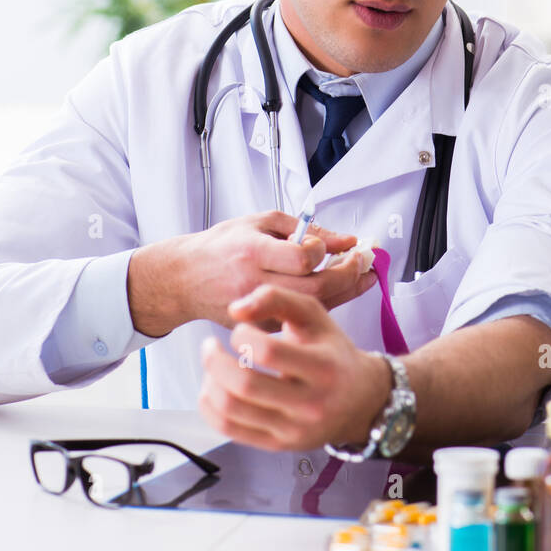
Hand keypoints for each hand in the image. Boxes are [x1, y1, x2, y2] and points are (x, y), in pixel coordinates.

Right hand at [128, 210, 377, 334]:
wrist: (186, 280)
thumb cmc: (223, 245)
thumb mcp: (259, 222)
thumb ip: (303, 228)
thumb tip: (345, 239)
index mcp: (252, 253)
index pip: (302, 257)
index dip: (325, 251)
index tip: (333, 245)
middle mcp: (254, 284)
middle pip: (316, 288)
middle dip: (349, 275)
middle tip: (364, 262)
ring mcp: (257, 312)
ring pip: (313, 307)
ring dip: (345, 290)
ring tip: (360, 274)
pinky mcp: (260, 328)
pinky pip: (301, 317)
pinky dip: (323, 303)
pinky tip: (334, 289)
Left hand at [198, 285, 392, 451]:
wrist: (360, 400)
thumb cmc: (332, 351)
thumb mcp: (314, 315)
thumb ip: (277, 298)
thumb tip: (235, 309)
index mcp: (323, 367)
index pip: (269, 352)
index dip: (243, 335)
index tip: (240, 328)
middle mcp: (310, 404)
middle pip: (245, 384)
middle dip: (215, 360)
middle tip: (210, 344)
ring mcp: (293, 430)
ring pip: (232, 410)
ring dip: (209, 382)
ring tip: (213, 366)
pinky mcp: (278, 445)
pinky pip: (229, 431)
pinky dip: (209, 407)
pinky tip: (214, 388)